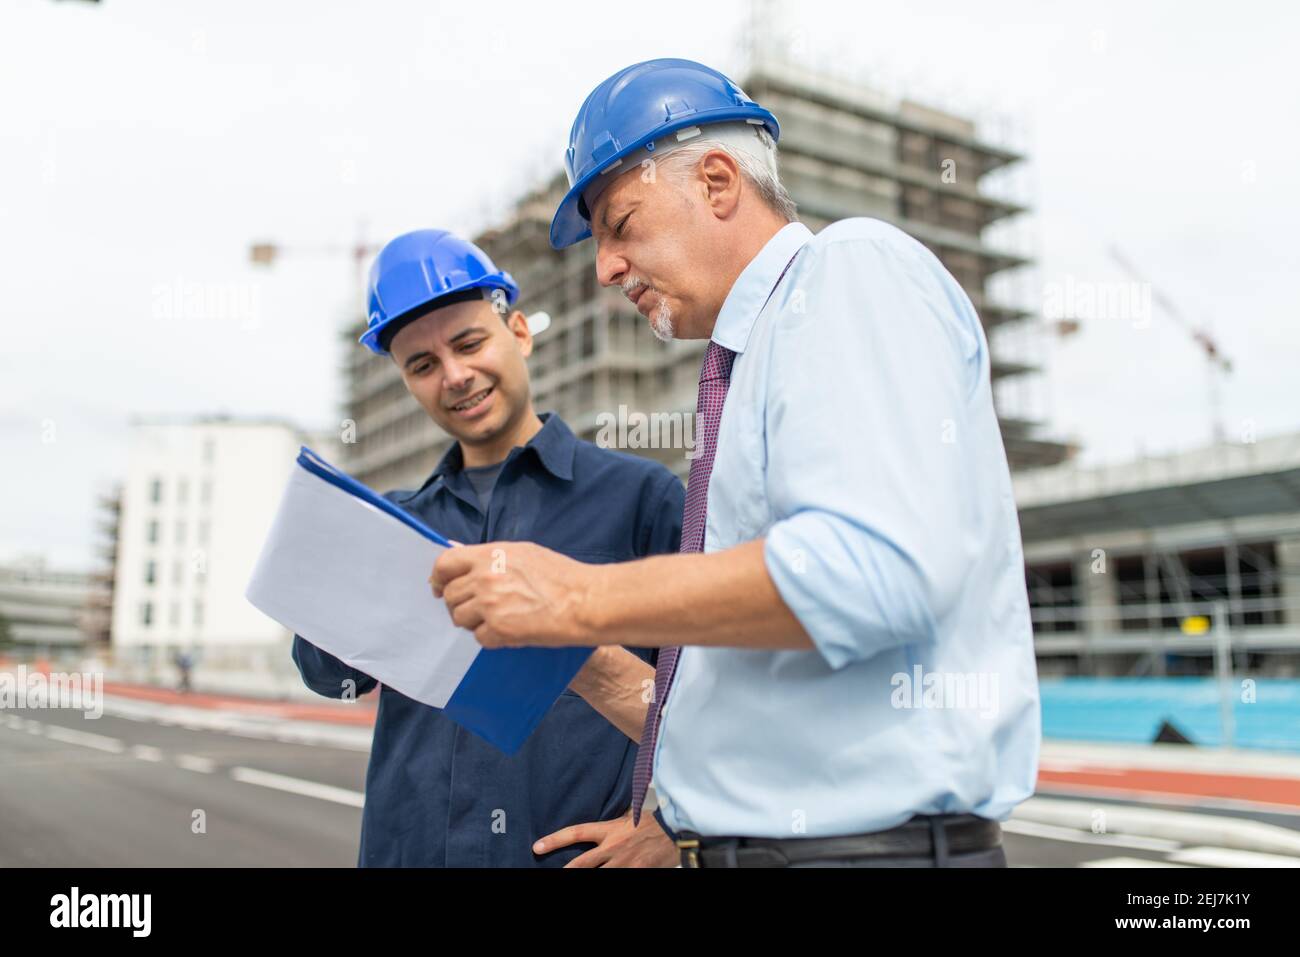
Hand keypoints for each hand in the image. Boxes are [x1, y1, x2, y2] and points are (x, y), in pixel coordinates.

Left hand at [429, 541, 597, 647]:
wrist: (584, 601)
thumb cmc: (561, 576)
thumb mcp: (524, 553)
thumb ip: (491, 557)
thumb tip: (465, 558)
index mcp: (490, 555)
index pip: (444, 564)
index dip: (438, 578)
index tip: (438, 587)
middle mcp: (484, 578)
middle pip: (449, 595)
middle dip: (459, 604)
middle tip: (478, 608)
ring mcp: (489, 604)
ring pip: (459, 618)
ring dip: (473, 622)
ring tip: (498, 619)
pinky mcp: (498, 629)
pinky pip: (479, 637)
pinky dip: (491, 637)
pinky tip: (511, 630)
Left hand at [533, 808, 678, 867]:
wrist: (676, 830)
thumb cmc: (654, 823)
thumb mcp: (629, 818)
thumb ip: (614, 825)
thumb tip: (602, 827)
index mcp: (609, 829)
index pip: (576, 832)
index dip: (554, 840)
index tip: (537, 846)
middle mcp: (612, 847)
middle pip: (581, 863)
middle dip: (564, 871)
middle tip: (550, 873)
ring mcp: (623, 862)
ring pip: (597, 875)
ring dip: (585, 877)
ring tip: (567, 879)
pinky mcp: (636, 872)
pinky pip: (619, 879)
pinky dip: (612, 879)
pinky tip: (612, 877)